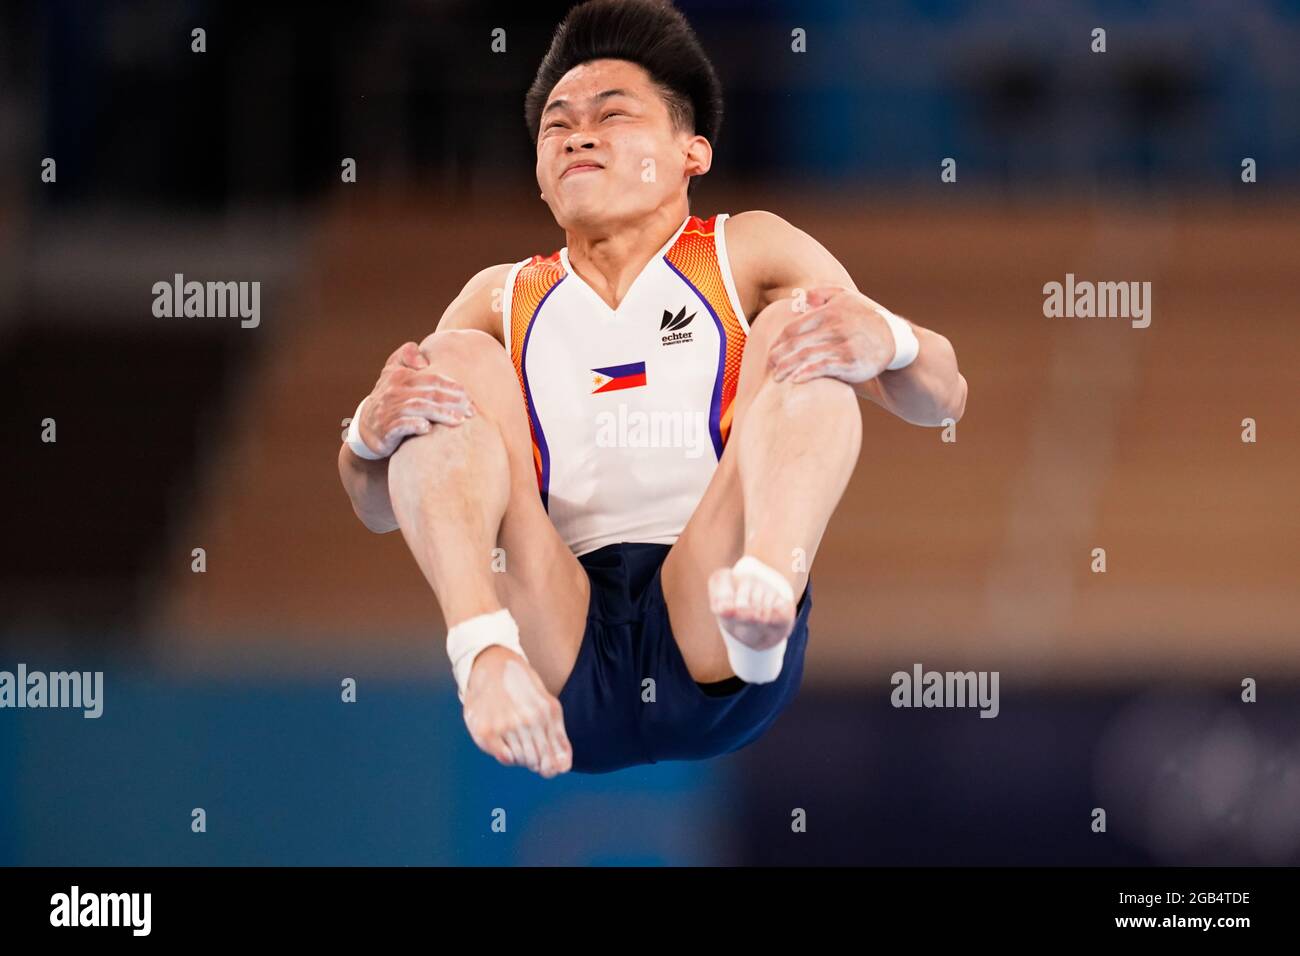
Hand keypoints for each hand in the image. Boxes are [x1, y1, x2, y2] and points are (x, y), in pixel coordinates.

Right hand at [355, 342, 474, 457]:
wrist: (367, 426)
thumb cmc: (391, 396)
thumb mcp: (394, 370)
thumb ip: (407, 355)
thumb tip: (423, 359)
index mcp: (401, 375)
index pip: (433, 378)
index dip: (453, 387)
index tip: (470, 397)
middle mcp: (394, 390)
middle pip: (430, 393)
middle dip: (453, 402)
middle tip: (472, 411)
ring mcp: (388, 409)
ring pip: (418, 408)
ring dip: (441, 413)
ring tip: (459, 420)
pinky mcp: (385, 428)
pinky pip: (400, 425)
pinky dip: (414, 425)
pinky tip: (429, 429)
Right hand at [462, 646, 572, 777]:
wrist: (492, 665)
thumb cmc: (523, 689)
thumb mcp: (548, 705)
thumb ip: (558, 737)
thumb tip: (563, 768)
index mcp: (547, 713)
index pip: (556, 760)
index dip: (551, 768)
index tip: (545, 766)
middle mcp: (529, 720)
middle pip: (538, 762)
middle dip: (535, 762)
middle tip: (527, 747)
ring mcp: (507, 726)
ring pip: (521, 761)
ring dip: (520, 756)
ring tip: (514, 738)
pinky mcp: (487, 732)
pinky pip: (504, 759)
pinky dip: (506, 755)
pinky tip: (504, 742)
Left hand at [766, 286, 898, 385]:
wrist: (894, 338)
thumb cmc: (863, 317)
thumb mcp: (846, 296)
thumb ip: (821, 292)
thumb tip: (799, 297)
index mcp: (829, 311)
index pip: (794, 327)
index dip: (779, 341)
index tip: (771, 351)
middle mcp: (835, 326)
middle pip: (796, 344)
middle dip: (779, 357)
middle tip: (769, 366)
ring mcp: (843, 345)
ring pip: (807, 357)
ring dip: (788, 368)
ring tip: (776, 378)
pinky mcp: (851, 362)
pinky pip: (823, 368)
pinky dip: (807, 373)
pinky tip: (795, 380)